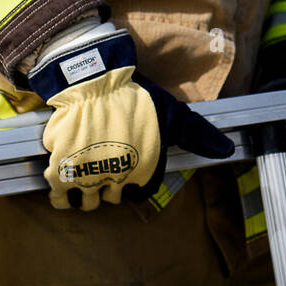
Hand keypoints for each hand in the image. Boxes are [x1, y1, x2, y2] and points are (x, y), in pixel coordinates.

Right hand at [27, 26, 234, 209]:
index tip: (126, 176)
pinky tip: (60, 193)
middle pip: (108, 200)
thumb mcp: (172, 114)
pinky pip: (57, 191)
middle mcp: (114, 180)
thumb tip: (228, 149)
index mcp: (142, 171)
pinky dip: (58, 194)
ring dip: (82, 197)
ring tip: (80, 187)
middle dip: (106, 190)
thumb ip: (198, 134)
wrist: (93, 83)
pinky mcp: (60, 167)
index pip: (136, 195)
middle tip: (103, 175)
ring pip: (83, 202)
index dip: (130, 186)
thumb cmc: (133, 98)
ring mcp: (85, 176)